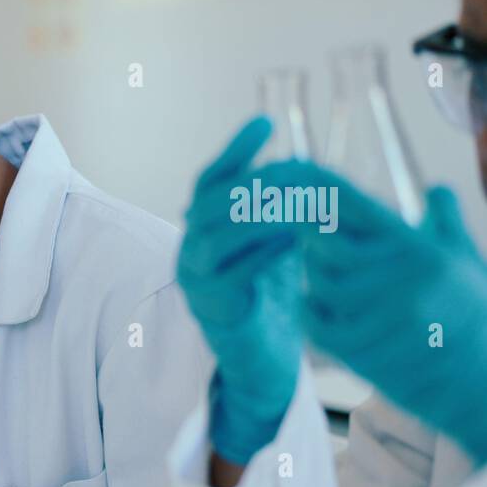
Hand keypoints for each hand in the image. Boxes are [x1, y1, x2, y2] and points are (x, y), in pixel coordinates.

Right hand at [177, 117, 304, 465]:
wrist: (262, 364)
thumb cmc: (271, 302)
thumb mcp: (272, 245)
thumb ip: (272, 212)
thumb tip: (295, 163)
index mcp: (202, 232)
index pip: (211, 181)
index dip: (235, 151)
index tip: (265, 122)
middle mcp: (191, 252)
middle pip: (208, 203)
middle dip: (249, 181)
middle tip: (290, 170)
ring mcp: (196, 283)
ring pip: (215, 235)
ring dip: (257, 214)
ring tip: (294, 201)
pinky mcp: (212, 312)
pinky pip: (232, 276)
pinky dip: (262, 254)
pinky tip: (293, 241)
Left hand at [301, 179, 486, 463]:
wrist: (478, 379)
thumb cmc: (469, 313)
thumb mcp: (463, 260)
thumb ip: (446, 222)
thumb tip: (438, 189)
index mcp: (420, 250)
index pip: (359, 207)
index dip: (324, 191)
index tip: (302, 177)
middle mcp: (404, 277)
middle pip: (326, 249)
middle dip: (313, 248)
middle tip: (313, 248)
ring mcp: (385, 314)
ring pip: (320, 287)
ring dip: (314, 285)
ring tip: (324, 287)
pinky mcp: (368, 348)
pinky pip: (318, 326)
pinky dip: (310, 318)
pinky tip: (315, 314)